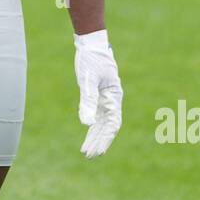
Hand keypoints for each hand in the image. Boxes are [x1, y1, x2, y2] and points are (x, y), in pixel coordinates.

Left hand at [74, 29, 121, 156]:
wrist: (91, 44)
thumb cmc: (91, 59)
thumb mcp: (87, 80)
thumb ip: (87, 101)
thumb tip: (85, 123)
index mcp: (114, 97)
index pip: (112, 124)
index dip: (105, 139)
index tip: (98, 152)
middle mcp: (112, 100)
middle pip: (107, 126)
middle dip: (99, 142)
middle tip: (89, 156)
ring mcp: (106, 98)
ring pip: (102, 123)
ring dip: (95, 136)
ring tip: (86, 151)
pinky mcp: (98, 96)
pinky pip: (97, 115)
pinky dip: (92, 126)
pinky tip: (87, 134)